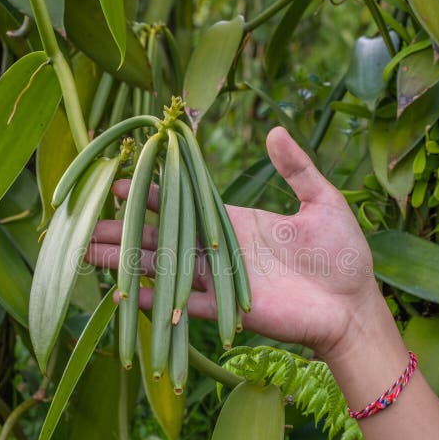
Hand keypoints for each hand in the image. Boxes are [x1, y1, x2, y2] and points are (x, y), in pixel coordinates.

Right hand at [86, 127, 382, 357]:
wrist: (354, 304)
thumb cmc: (342, 253)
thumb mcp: (322, 201)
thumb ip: (296, 168)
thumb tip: (274, 130)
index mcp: (235, 220)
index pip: (183, 202)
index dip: (150, 193)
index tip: (117, 181)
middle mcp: (219, 249)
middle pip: (161, 236)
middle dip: (123, 230)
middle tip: (84, 224)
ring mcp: (221, 280)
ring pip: (164, 268)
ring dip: (127, 262)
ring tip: (89, 256)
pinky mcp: (229, 309)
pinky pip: (187, 305)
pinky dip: (159, 302)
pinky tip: (128, 295)